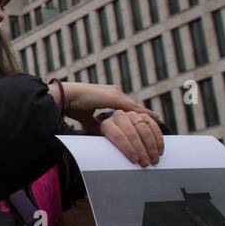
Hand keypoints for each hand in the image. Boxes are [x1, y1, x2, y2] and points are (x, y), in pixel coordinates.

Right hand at [48, 81, 162, 165]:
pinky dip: (143, 113)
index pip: (125, 106)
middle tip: (156, 121)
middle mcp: (114, 92)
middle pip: (133, 106)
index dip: (135, 114)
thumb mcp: (86, 118)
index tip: (144, 120)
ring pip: (134, 107)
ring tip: (158, 121)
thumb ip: (95, 124)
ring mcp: (115, 93)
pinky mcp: (114, 97)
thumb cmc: (72, 106)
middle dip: (143, 116)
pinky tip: (153, 118)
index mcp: (108, 96)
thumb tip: (100, 133)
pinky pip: (133, 108)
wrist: (66, 97)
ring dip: (145, 116)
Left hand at [99, 109, 164, 166]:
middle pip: (132, 133)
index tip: (135, 160)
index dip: (127, 148)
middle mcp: (119, 116)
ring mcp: (132, 115)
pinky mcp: (144, 116)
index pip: (118, 136)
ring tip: (154, 159)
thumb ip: (110, 150)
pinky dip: (158, 140)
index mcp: (107, 125)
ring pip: (145, 130)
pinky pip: (154, 127)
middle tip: (145, 163)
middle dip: (141, 150)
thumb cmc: (110, 142)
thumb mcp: (106, 145)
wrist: (117, 129)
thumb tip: (117, 162)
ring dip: (151, 147)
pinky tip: (159, 151)